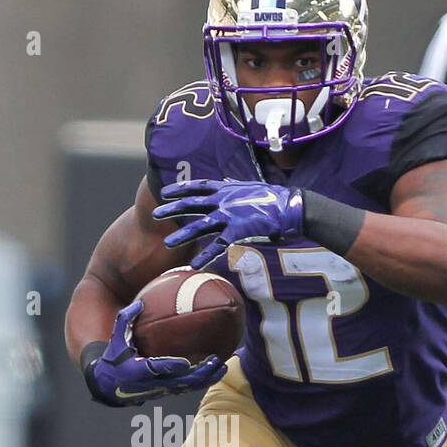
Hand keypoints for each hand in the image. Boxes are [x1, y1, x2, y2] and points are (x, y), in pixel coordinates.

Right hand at [85, 300, 225, 405]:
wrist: (111, 385)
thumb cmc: (115, 358)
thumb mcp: (117, 338)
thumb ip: (126, 320)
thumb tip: (140, 302)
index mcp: (139, 371)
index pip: (157, 369)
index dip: (170, 367)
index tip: (184, 363)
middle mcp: (153, 383)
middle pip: (181, 382)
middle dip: (200, 374)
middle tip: (215, 360)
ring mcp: (163, 389)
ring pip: (189, 387)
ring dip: (207, 378)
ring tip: (223, 367)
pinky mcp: (169, 390)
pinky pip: (189, 387)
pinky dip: (204, 380)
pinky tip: (217, 370)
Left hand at [154, 179, 303, 269]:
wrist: (291, 207)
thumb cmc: (275, 199)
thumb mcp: (252, 187)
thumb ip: (236, 187)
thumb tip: (227, 182)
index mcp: (227, 189)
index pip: (198, 186)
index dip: (181, 188)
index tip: (165, 192)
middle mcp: (225, 200)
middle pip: (192, 204)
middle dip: (173, 209)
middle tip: (155, 214)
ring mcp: (230, 215)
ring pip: (200, 226)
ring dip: (183, 235)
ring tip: (167, 243)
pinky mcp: (239, 230)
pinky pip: (219, 245)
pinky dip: (206, 255)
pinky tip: (195, 264)